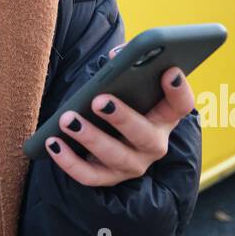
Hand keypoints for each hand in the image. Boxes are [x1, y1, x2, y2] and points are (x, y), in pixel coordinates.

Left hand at [44, 41, 195, 186]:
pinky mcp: (108, 178)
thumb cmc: (121, 99)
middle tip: (99, 100)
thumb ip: (126, 66)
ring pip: (114, 156)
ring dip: (90, 137)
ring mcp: (133, 165)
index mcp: (165, 116)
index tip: (169, 71)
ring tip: (67, 119)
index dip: (179, 90)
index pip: (182, 105)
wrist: (107, 131)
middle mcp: (154, 144)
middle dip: (122, 117)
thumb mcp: (127, 83)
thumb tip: (117, 57)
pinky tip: (52, 142)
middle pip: (144, 135)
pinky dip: (69, 161)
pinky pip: (89, 175)